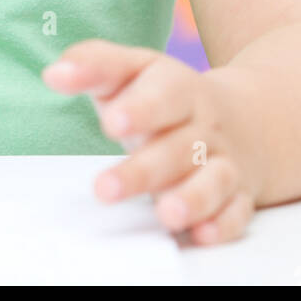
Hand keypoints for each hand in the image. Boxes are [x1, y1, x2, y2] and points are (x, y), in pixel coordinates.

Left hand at [42, 39, 259, 244]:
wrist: (247, 118)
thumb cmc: (166, 95)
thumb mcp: (133, 69)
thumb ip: (94, 65)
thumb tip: (54, 74)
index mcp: (179, 88)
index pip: (163, 93)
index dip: (140, 108)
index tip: (111, 123)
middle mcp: (205, 126)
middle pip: (179, 147)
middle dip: (144, 170)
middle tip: (105, 188)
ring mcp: (224, 161)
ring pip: (213, 180)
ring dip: (191, 199)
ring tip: (164, 214)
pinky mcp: (238, 196)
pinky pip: (237, 212)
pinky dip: (222, 225)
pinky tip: (201, 234)